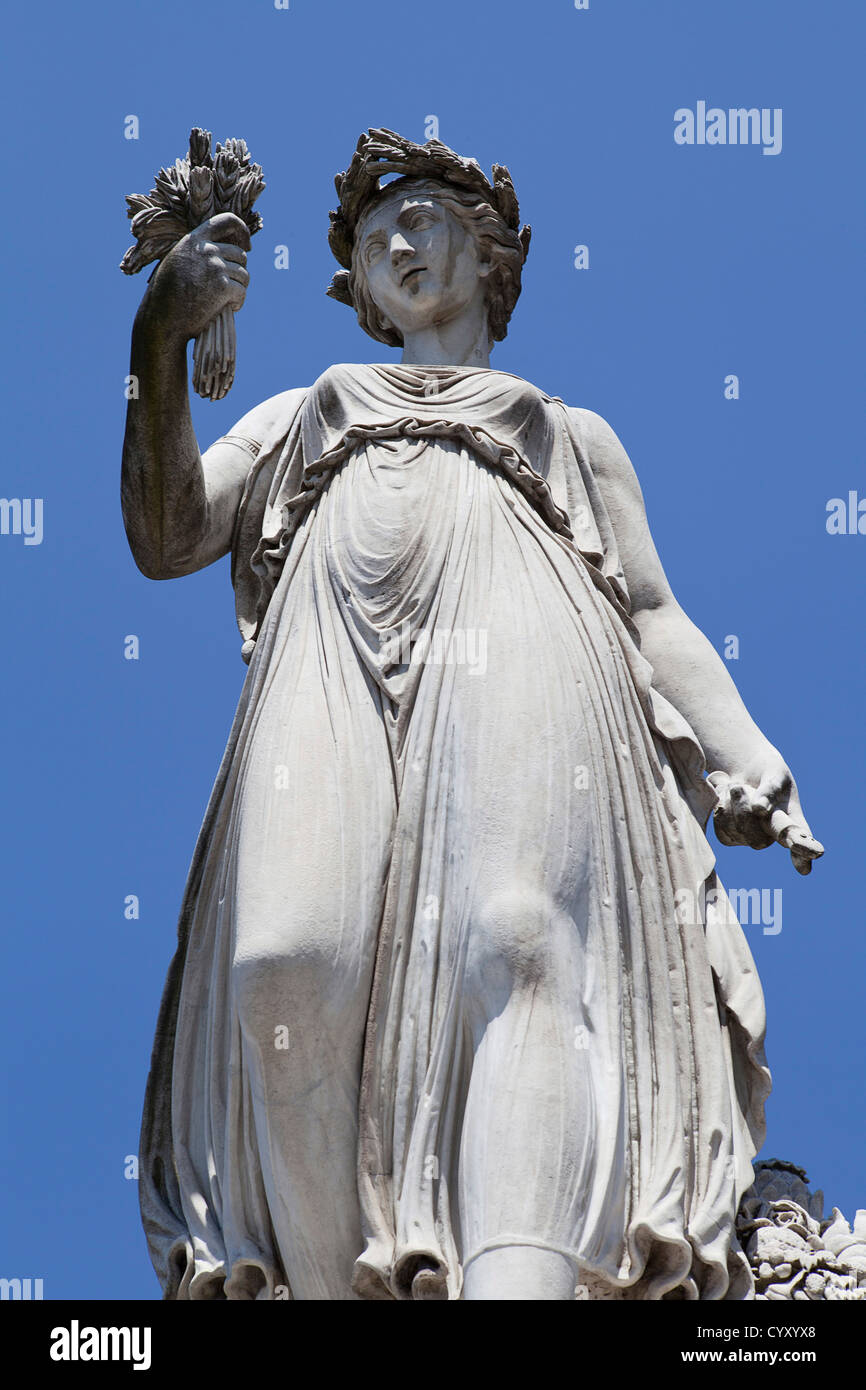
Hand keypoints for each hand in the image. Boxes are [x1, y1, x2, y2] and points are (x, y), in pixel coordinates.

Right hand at [144, 212, 250, 341]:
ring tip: (225, 300)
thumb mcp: (177, 262)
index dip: (242, 230)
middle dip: (238, 272)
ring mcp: (216, 267)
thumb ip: (198, 252)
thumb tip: (224, 250)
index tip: (247, 244)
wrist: (163, 319)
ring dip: (238, 289)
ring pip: (244, 275)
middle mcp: (206, 250)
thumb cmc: (168, 295)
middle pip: (240, 255)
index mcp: (194, 240)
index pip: (227, 221)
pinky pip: (242, 292)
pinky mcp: (223, 287)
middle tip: (228, 288)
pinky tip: (227, 308)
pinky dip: (238, 302)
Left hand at [708, 754, 823, 874]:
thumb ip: (769, 790)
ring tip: (735, 786)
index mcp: (792, 819)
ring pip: (736, 831)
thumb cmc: (768, 773)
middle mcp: (774, 835)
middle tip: (737, 787)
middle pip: (757, 840)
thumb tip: (759, 810)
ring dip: (730, 805)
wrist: (747, 772)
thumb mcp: (774, 773)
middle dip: (743, 812)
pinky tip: (726, 796)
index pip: (802, 838)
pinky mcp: (731, 838)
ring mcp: (752, 838)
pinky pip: (721, 829)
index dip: (806, 849)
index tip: (816, 853)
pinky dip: (720, 809)